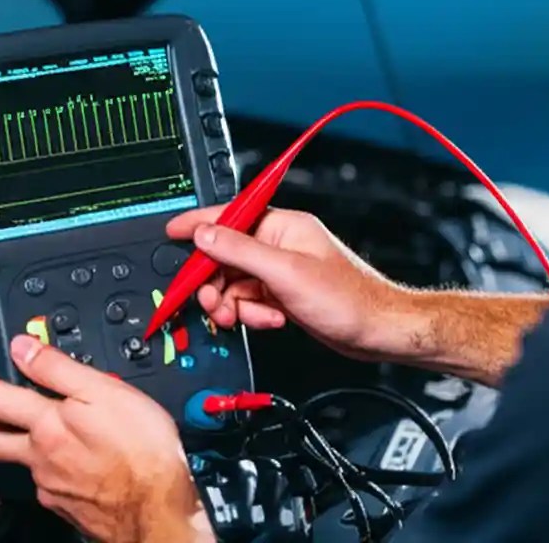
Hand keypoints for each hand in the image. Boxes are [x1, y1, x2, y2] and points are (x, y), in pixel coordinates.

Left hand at [0, 337, 214, 542]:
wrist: (157, 512)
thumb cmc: (141, 452)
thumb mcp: (105, 392)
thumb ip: (58, 368)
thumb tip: (22, 346)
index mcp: (45, 424)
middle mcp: (37, 457)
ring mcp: (48, 485)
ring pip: (17, 460)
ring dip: (14, 440)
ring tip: (29, 423)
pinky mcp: (64, 506)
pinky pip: (45, 482)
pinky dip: (50, 464)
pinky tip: (73, 456)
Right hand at [165, 206, 406, 360]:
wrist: (376, 332)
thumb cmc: (348, 299)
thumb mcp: (285, 273)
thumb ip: (239, 251)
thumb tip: (204, 234)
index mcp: (280, 226)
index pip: (227, 216)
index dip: (197, 225)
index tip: (171, 233)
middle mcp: (278, 244)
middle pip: (224, 256)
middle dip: (215, 282)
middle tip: (213, 302)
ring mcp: (279, 270)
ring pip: (233, 283)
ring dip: (234, 303)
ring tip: (246, 316)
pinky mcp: (282, 293)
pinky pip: (249, 300)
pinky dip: (252, 313)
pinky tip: (270, 319)